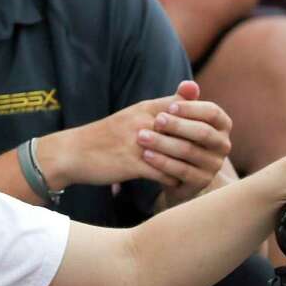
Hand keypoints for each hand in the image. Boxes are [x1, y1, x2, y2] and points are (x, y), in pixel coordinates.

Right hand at [41, 81, 197, 188]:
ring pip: (178, 152)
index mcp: (144, 108)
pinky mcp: (130, 164)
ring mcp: (137, 143)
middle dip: (200, 144)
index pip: (184, 107)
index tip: (210, 134)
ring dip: (190, 164)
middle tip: (212, 156)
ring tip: (198, 172)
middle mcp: (143, 122)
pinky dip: (174, 179)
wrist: (72, 152)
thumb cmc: (105, 137)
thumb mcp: (131, 116)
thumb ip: (159, 109)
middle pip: (186, 129)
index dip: (201, 121)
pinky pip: (163, 173)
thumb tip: (187, 101)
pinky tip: (178, 184)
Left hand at [139, 81, 232, 205]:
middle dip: (177, 126)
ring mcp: (214, 165)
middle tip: (155, 121)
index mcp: (222, 124)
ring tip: (142, 137)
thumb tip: (188, 84)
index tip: (169, 107)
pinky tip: (146, 155)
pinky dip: (162, 162)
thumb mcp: (179, 117)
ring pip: (190, 152)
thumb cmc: (176, 135)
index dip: (191, 108)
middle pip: (203, 133)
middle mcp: (223, 145)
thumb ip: (183, 101)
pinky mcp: (201, 182)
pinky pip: (182, 171)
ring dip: (164, 144)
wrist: (172, 170)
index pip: (212, 112)